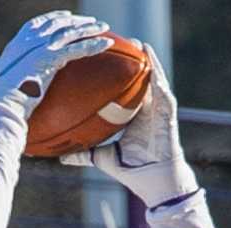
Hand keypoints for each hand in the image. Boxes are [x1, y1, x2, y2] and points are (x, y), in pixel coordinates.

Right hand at [0, 12, 112, 112]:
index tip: (67, 17)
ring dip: (90, 29)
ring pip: (71, 33)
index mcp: (17, 43)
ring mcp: (41, 48)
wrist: (1, 106)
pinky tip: (108, 44)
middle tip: (93, 23)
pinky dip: (94, 45)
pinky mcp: (51, 59)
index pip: (39, 24)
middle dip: (77, 21)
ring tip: (106, 28)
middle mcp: (30, 41)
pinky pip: (77, 49)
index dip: (54, 18)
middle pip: (59, 24)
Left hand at [58, 48, 196, 206]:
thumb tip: (62, 156)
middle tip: (124, 41)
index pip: (126, 88)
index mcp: (134, 115)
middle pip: (141, 79)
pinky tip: (152, 66)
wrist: (154, 183)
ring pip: (155, 81)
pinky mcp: (169, 116)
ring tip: (140, 45)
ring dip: (149, 62)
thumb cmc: (132, 170)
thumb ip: (84, 154)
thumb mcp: (103, 158)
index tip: (107, 58)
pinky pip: (164, 94)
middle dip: (135, 60)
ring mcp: (159, 112)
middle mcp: (147, 110)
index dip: (119, 73)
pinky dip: (159, 79)